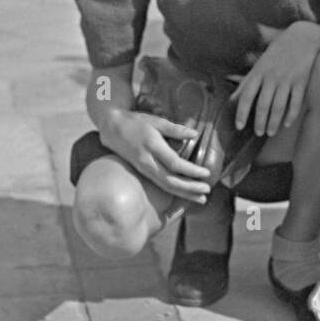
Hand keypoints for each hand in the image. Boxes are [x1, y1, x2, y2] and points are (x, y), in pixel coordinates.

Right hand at [98, 108, 215, 202]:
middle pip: (170, 180)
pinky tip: (186, 194)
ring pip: (165, 186)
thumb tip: (194, 134)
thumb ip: (175, 129)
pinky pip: (160, 185)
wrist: (112, 128)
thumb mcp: (156, 121)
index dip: (191, 170)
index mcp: (152, 146)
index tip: (206, 174)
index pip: (174, 163)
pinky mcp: (142, 172)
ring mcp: (143, 168)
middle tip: (207, 191)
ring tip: (200, 199)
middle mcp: (147, 160)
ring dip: (184, 194)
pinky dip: (174, 191)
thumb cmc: (137, 122)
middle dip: (190, 188)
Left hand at [233, 22, 319, 137]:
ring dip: (273, 122)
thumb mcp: (260, 64)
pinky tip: (287, 124)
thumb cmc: (278, 52)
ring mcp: (287, 80)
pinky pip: (295, 103)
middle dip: (260, 122)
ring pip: (278, 107)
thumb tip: (233, 98)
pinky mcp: (301, 82)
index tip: (239, 126)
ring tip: (270, 132)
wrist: (303, 38)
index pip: (246, 96)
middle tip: (258, 133)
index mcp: (259, 72)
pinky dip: (291, 115)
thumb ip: (247, 80)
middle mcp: (272, 77)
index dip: (241, 113)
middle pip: (263, 105)